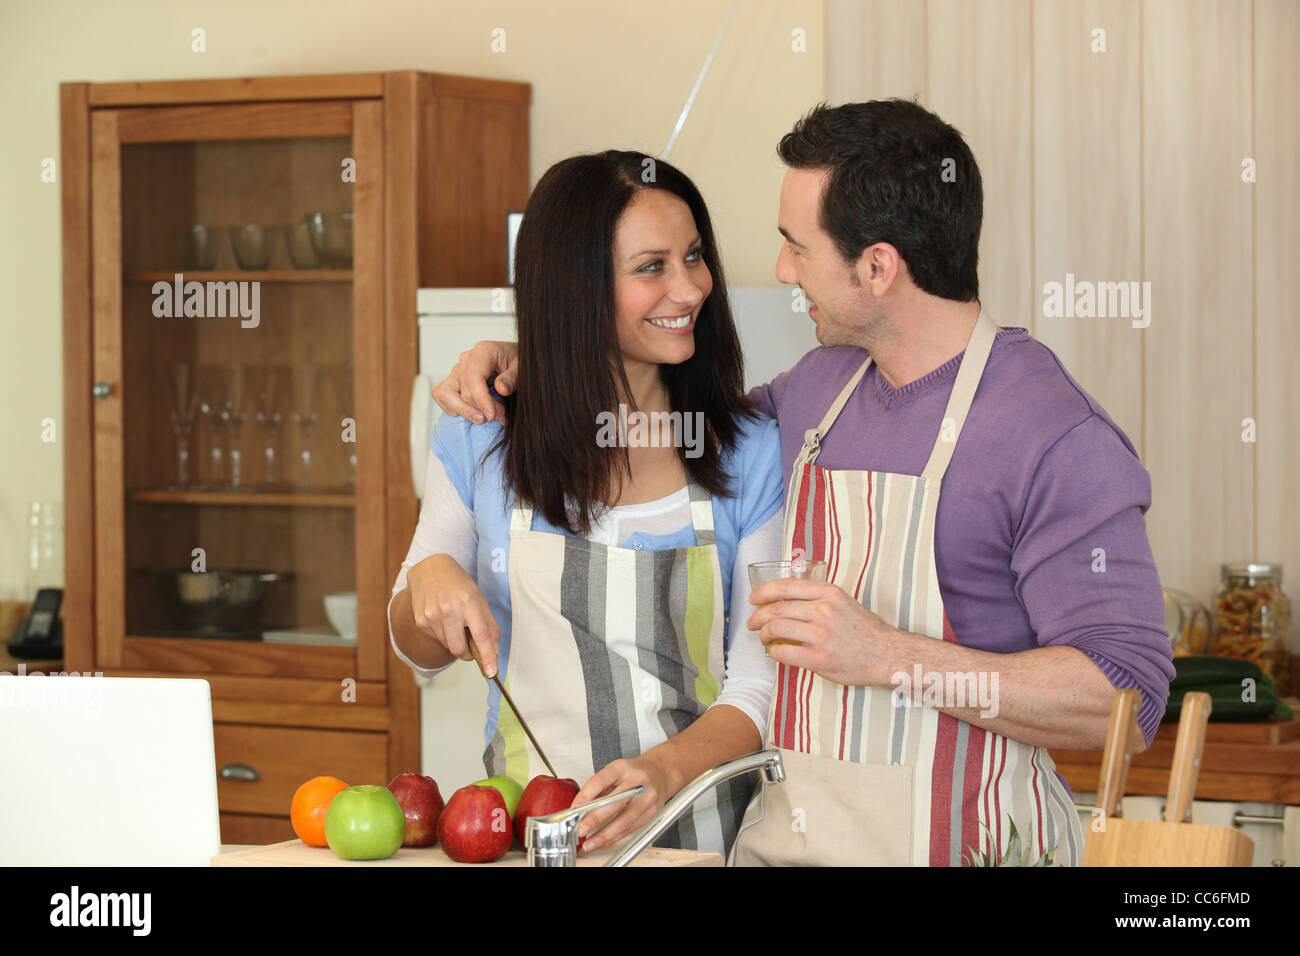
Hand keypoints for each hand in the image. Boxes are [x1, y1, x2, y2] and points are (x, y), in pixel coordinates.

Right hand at [405, 554, 500, 675]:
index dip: (487, 656)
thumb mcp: (479, 599)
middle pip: (459, 649)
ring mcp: (431, 616)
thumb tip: (493, 652)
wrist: (430, 569)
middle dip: (467, 653)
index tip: (491, 672)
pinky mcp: (420, 621)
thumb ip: (488, 626)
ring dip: (455, 641)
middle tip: (470, 642)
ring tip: (455, 622)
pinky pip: (437, 639)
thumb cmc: (458, 584)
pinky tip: (442, 618)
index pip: (480, 635)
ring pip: (448, 646)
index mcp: (468, 602)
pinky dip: (444, 634)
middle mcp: (448, 610)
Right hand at [430, 340, 519, 423]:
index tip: (492, 416)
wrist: (514, 363)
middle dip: (482, 409)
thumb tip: (501, 389)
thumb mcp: (522, 368)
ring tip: (482, 418)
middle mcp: (467, 359)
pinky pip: (440, 394)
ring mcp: (457, 370)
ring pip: (448, 394)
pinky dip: (449, 406)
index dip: (481, 400)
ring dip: (464, 410)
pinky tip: (466, 413)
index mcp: (484, 351)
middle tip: (501, 418)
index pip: (474, 378)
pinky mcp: (452, 380)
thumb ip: (513, 378)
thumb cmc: (518, 364)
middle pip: (465, 391)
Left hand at [571, 753, 676, 852]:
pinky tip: (605, 840)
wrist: (660, 772)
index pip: (601, 781)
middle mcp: (638, 781)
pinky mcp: (653, 811)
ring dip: (605, 835)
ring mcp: (648, 797)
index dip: (586, 796)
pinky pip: (632, 828)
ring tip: (591, 842)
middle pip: (615, 802)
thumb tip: (580, 807)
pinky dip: (616, 836)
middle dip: (595, 819)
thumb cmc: (633, 772)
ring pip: (625, 820)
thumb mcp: (614, 771)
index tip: (575, 809)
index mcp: (623, 767)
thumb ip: (598, 788)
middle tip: (582, 829)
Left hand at [746, 577, 899, 686]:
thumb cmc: (865, 631)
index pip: (786, 586)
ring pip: (776, 629)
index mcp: (829, 593)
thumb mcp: (843, 602)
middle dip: (757, 617)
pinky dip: (774, 652)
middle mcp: (824, 610)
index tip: (753, 598)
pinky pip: (783, 652)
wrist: (887, 655)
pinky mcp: (820, 658)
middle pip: (776, 609)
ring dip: (763, 634)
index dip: (763, 592)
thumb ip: (818, 598)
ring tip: (763, 639)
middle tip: (752, 624)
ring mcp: (821, 634)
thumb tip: (786, 600)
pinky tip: (775, 653)